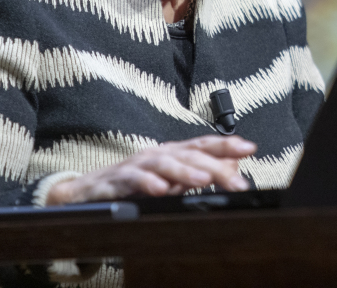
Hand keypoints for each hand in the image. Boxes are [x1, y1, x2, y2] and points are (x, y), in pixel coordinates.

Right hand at [45, 135, 256, 204]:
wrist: (86, 191)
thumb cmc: (132, 184)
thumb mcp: (171, 181)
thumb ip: (199, 174)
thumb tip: (233, 168)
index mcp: (171, 153)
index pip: (202, 145)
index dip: (226, 145)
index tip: (250, 148)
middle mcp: (157, 154)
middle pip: (189, 154)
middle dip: (215, 165)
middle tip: (237, 180)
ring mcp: (136, 165)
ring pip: (164, 164)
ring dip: (185, 171)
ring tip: (204, 179)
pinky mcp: (116, 180)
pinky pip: (133, 180)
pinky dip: (147, 184)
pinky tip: (161, 190)